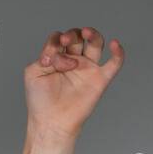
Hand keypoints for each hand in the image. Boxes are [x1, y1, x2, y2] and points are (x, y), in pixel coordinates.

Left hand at [24, 28, 123, 142]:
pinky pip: (115, 63)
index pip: (59, 39)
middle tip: (65, 42)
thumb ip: (45, 55)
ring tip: (86, 32)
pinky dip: (119, 52)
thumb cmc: (40, 100)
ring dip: (93, 34)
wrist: (51, 122)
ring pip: (96, 43)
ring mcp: (88, 69)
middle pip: (78, 37)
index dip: (54, 42)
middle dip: (72, 35)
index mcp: (57, 58)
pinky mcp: (100, 79)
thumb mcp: (33, 73)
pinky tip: (115, 44)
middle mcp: (74, 60)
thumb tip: (58, 49)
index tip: (47, 59)